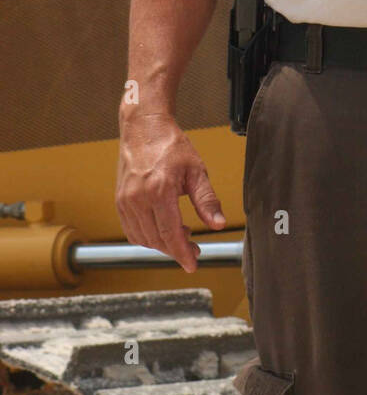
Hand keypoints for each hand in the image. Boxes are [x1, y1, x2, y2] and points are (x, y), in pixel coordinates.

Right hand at [116, 108, 225, 271]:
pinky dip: (148, 237)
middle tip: (194, 249)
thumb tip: (219, 224)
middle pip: (157, 240)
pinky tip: (163, 230)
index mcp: (159, 190)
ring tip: (181, 236)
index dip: (182, 253)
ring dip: (162, 245)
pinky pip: (132, 231)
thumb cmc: (172, 146)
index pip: (170, 233)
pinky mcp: (119, 201)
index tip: (193, 265)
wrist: (145, 129)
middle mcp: (138, 198)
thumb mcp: (197, 171)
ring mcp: (125, 201)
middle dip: (176, 250)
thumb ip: (207, 200)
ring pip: (144, 239)